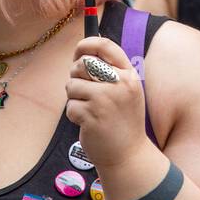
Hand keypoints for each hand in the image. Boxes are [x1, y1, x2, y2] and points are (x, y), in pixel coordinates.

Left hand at [65, 36, 147, 169]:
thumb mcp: (126, 92)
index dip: (87, 44)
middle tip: (81, 90)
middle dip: (75, 75)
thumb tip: (82, 52)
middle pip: (83, 64)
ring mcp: (105, 99)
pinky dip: (74, 115)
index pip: (105, 45)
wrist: (128, 156)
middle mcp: (119, 84)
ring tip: (88, 109)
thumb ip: (110, 72)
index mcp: (129, 75)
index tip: (78, 51)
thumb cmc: (122, 121)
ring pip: (72, 84)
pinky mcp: (91, 115)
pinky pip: (70, 105)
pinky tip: (87, 123)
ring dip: (74, 98)